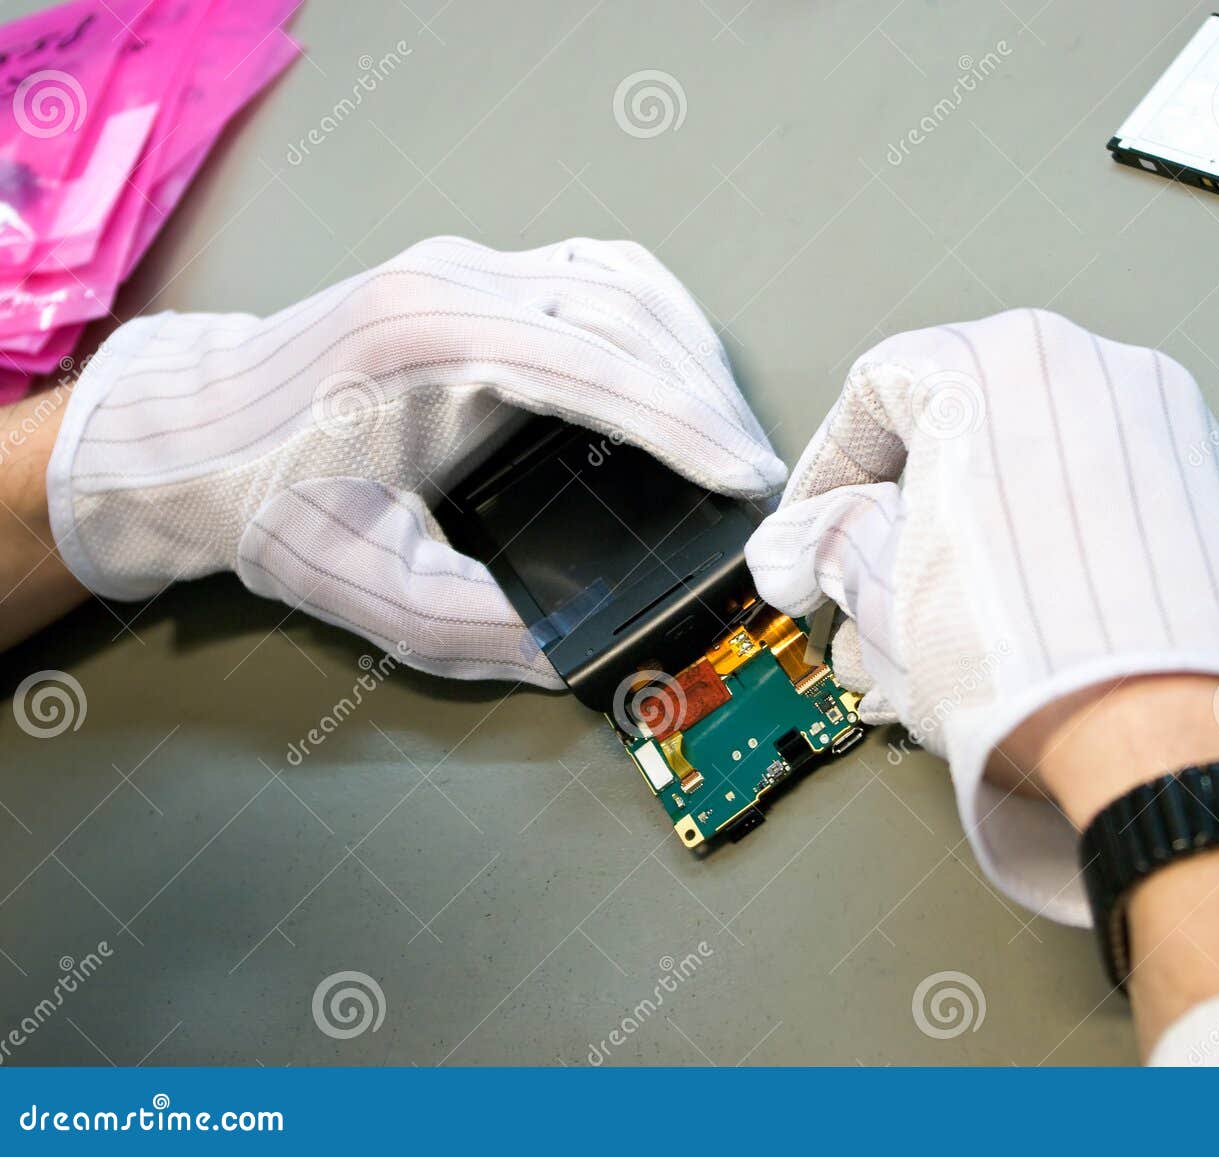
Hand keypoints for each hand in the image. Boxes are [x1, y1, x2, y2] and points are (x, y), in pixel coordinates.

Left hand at [46, 236, 784, 683]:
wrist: (190, 440)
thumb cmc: (268, 507)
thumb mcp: (368, 586)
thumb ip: (481, 625)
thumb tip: (584, 650)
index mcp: (428, 344)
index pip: (599, 364)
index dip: (689, 423)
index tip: (750, 477)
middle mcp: (452, 282)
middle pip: (625, 311)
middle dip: (706, 394)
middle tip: (755, 470)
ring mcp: (463, 265)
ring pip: (619, 279)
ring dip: (689, 350)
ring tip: (730, 426)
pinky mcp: (471, 274)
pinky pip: (591, 271)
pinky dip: (652, 317)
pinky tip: (676, 364)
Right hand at [745, 308, 1218, 924]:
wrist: (1172, 739)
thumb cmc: (1025, 663)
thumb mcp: (880, 594)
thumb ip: (832, 541)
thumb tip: (813, 543)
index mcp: (990, 365)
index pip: (879, 388)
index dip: (829, 467)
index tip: (815, 526)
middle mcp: (1088, 366)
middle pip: (968, 412)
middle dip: (913, 494)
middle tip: (881, 568)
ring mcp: (1165, 419)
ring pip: (1044, 451)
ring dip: (989, 516)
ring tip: (962, 605)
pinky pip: (1114, 487)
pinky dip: (1065, 529)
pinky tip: (1044, 605)